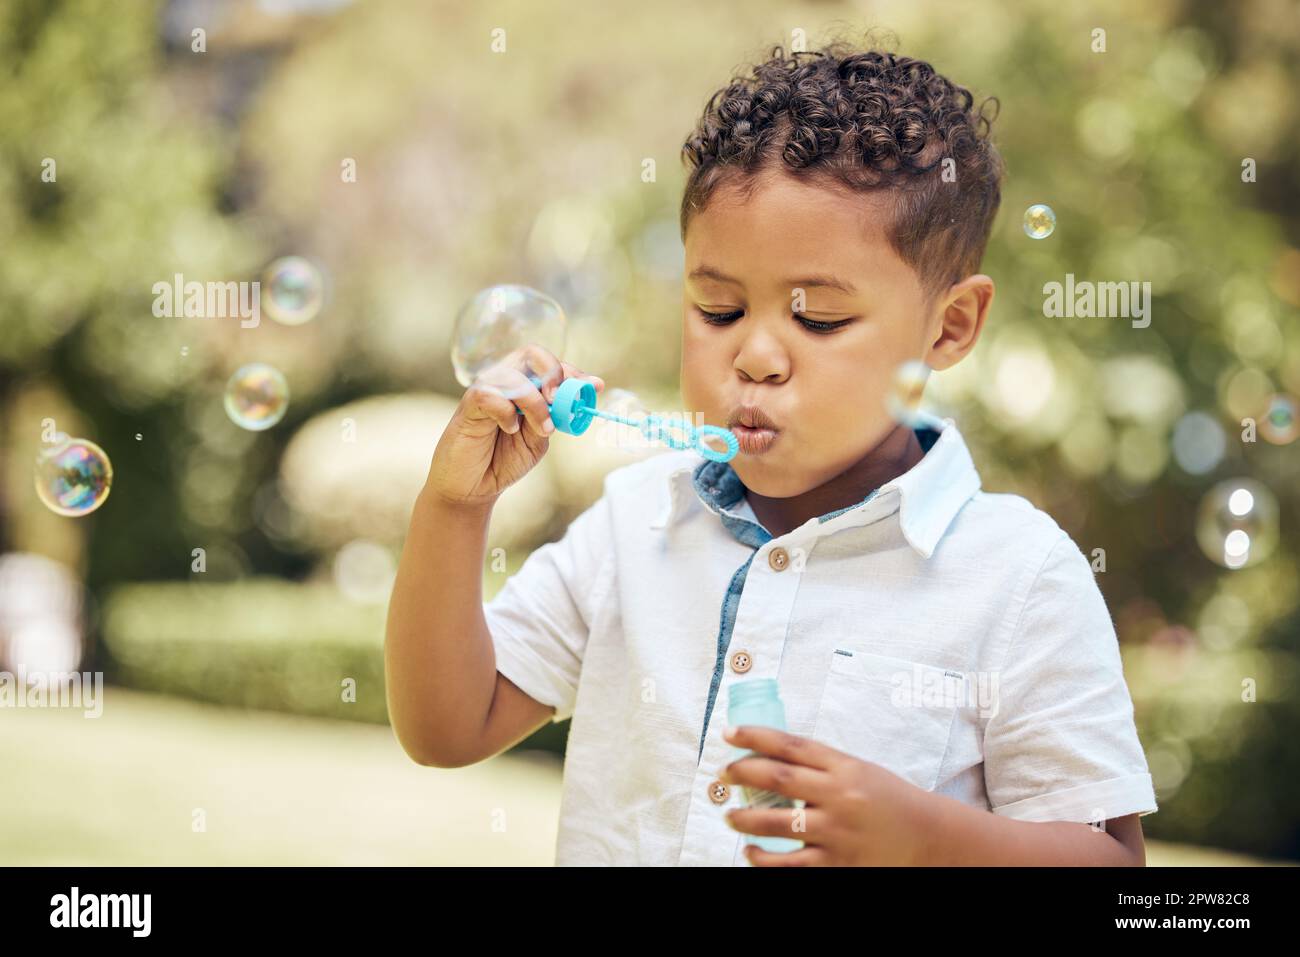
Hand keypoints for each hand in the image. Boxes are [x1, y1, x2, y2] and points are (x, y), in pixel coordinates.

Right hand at [425, 345, 603, 508]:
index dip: (573, 371)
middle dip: (554, 374)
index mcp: (524, 387)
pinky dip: (507, 413)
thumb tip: (581, 396)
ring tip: (542, 429)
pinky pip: (491, 395)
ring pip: (514, 376)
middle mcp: (504, 382)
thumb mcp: (537, 440)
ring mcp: (485, 391)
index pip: (549, 364)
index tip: (594, 385)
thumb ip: (553, 416)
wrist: (472, 488)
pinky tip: (509, 430)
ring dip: (535, 403)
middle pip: (531, 353)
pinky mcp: (468, 406)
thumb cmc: (502, 460)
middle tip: (559, 400)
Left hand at [717, 724, 937, 865]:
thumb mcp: (858, 771)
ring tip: (730, 817)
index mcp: (844, 766)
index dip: (755, 736)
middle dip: (742, 773)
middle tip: (723, 773)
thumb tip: (769, 758)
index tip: (729, 733)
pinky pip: (790, 865)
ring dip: (744, 820)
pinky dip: (763, 860)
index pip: (791, 745)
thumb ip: (820, 767)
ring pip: (776, 824)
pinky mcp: (838, 864)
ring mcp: (837, 832)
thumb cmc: (888, 801)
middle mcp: (839, 795)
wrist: (928, 837)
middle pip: (779, 778)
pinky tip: (750, 853)